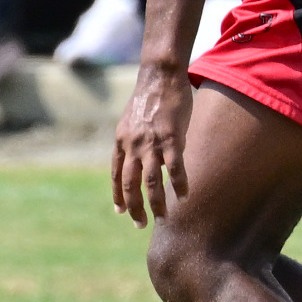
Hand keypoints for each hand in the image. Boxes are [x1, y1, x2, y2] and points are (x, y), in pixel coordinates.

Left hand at [112, 62, 192, 226]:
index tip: (121, 211)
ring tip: (162, 218)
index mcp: (121, 142)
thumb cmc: (149, 97)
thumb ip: (132, 140)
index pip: (116, 175)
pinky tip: (185, 195)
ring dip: (156, 203)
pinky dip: (179, 184)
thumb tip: (138, 155)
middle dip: (134, 208)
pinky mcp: (171, 139)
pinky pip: (175, 168)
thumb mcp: (131, 120)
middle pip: (130, 185)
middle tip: (141, 224)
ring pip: (151, 182)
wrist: (160, 77)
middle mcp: (132, 146)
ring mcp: (151, 144)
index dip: (118, 195)